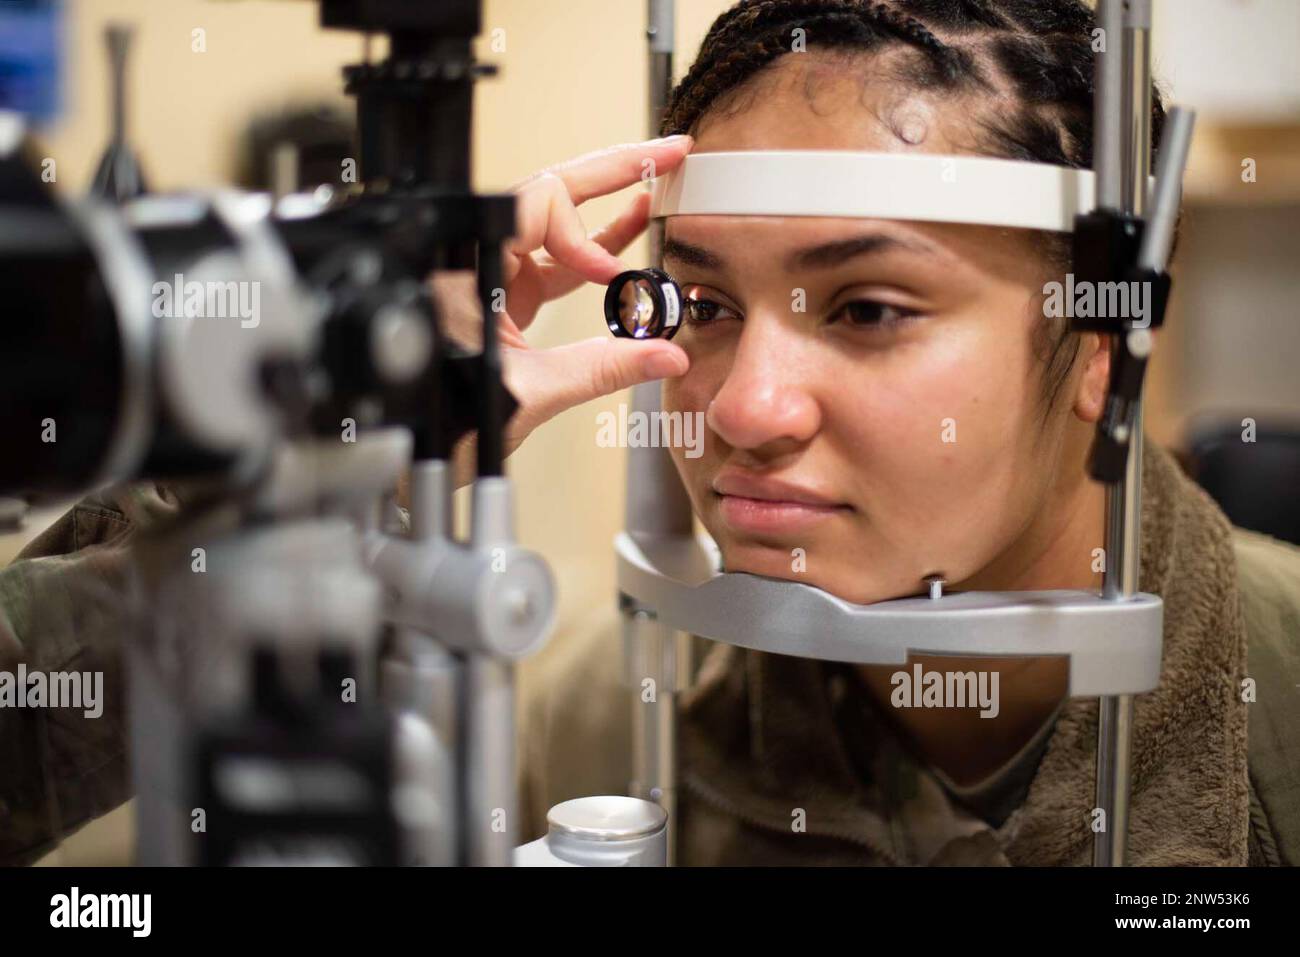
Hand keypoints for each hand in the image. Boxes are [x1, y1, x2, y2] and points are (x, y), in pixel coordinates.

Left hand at [433, 135, 693, 483]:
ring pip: (554, 225)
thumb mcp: (529, 394)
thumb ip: (603, 370)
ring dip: (607, 209)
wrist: (414, 455)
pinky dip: (591, 253)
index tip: (613, 276)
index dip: (586, 235)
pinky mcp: (502, 298)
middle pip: (551, 197)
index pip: (538, 207)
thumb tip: (663, 356)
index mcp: (467, 264)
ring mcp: (489, 275)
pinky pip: (553, 262)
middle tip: (665, 155)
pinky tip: (630, 238)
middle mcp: (475, 258)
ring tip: (656, 186)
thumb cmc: (438, 422)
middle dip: (612, 172)